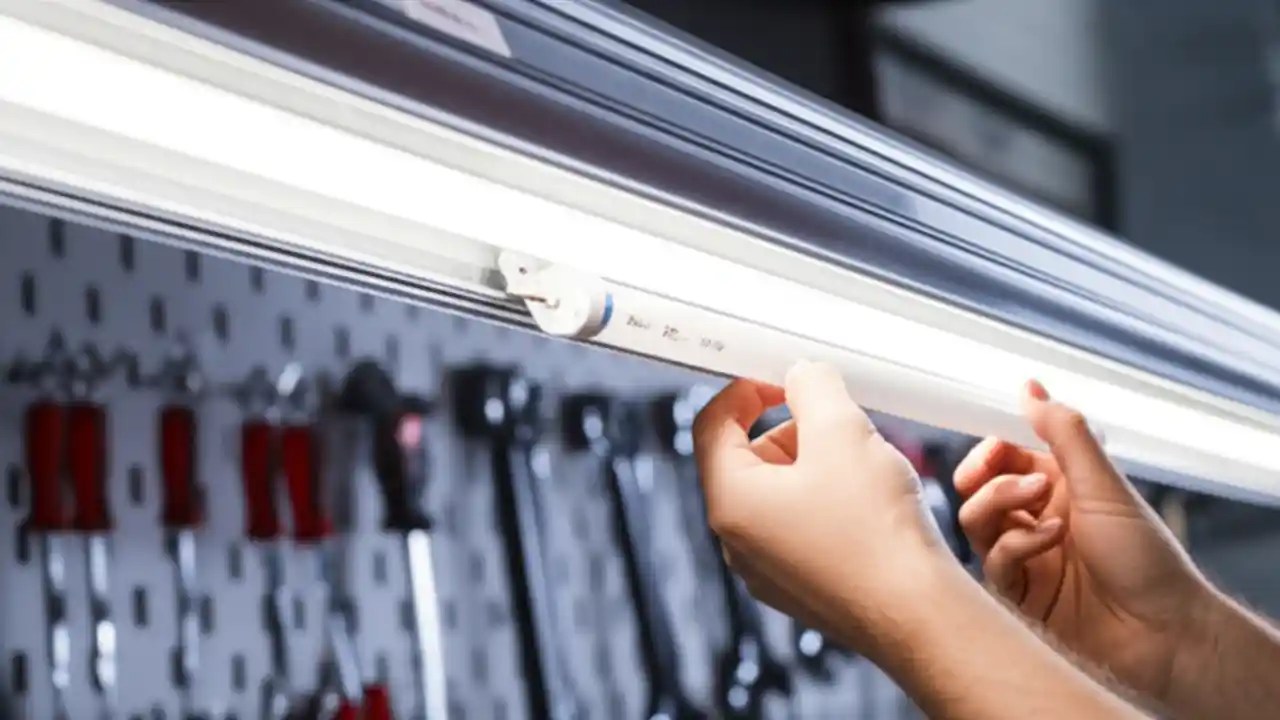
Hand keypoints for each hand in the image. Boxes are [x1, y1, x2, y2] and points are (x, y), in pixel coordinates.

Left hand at [693, 361, 952, 654]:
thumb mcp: (842, 431)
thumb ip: (812, 387)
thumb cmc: (876, 534)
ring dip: (813, 465)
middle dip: (790, 430)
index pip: (712, 425)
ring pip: (778, 492)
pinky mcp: (801, 587)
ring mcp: (767, 569)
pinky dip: (827, 502)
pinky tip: (868, 503)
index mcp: (730, 501)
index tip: (782, 380)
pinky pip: (800, 527)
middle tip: (836, 423)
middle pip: (747, 458)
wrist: (918, 614)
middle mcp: (737, 541)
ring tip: (861, 466)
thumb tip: (801, 376)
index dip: (747, 391)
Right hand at [955, 379, 1211, 700]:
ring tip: (1039, 507)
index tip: (993, 449)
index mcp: (1060, 488)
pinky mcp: (1017, 594)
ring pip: (977, 522)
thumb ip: (1064, 432)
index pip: (1004, 457)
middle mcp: (1038, 520)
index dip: (991, 451)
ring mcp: (1026, 558)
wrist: (1162, 632)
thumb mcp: (1103, 483)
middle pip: (980, 488)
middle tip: (1000, 478)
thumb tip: (1030, 387)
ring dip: (1001, 505)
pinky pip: (991, 561)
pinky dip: (1017, 546)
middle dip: (985, 478)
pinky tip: (1051, 543)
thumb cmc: (1146, 558)